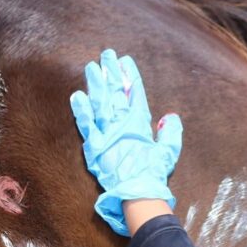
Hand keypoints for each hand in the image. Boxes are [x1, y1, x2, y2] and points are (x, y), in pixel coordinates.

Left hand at [70, 49, 182, 235]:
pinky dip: (81, 109)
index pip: (135, 94)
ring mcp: (107, 133)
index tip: (126, 62)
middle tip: (107, 54)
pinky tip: (77, 95)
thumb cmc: (154, 174)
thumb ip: (170, 133)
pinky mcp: (94, 145)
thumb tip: (170, 117)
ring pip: (100, 102)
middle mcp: (123, 124)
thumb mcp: (168, 152)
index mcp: (140, 124)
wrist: (138, 192)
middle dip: (112, 72)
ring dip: (96, 83)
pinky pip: (86, 123)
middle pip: (116, 92)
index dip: (131, 76)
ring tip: (91, 66)